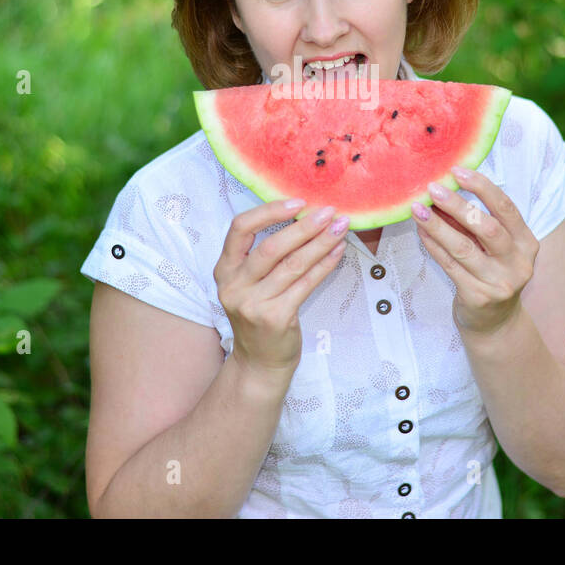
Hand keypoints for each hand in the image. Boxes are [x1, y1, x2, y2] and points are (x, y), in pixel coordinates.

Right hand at [213, 199, 348, 381]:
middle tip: (329, 212)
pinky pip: (305, 284)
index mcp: (225, 270)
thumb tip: (304, 217)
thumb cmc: (260, 314)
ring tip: (340, 228)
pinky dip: (324, 265)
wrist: (259, 362)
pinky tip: (337, 252)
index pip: (240, 228)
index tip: (298, 202)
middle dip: (304, 227)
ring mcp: (253, 304)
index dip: (269, 212)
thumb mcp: (249, 283)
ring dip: (320, 243)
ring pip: (292, 265)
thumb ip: (265, 255)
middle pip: (271, 247)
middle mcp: (234, 286)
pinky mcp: (275, 318)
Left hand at [411, 166, 539, 336]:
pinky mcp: (478, 297)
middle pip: (487, 227)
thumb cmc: (492, 273)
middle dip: (457, 205)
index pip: (506, 208)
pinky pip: (450, 266)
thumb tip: (446, 187)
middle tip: (433, 189)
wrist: (495, 323)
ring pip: (463, 248)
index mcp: (527, 243)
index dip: (482, 187)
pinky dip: (433, 246)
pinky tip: (421, 232)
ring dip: (437, 226)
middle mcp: (518, 263)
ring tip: (417, 209)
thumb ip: (479, 222)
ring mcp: (499, 283)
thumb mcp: (495, 248)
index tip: (458, 171)